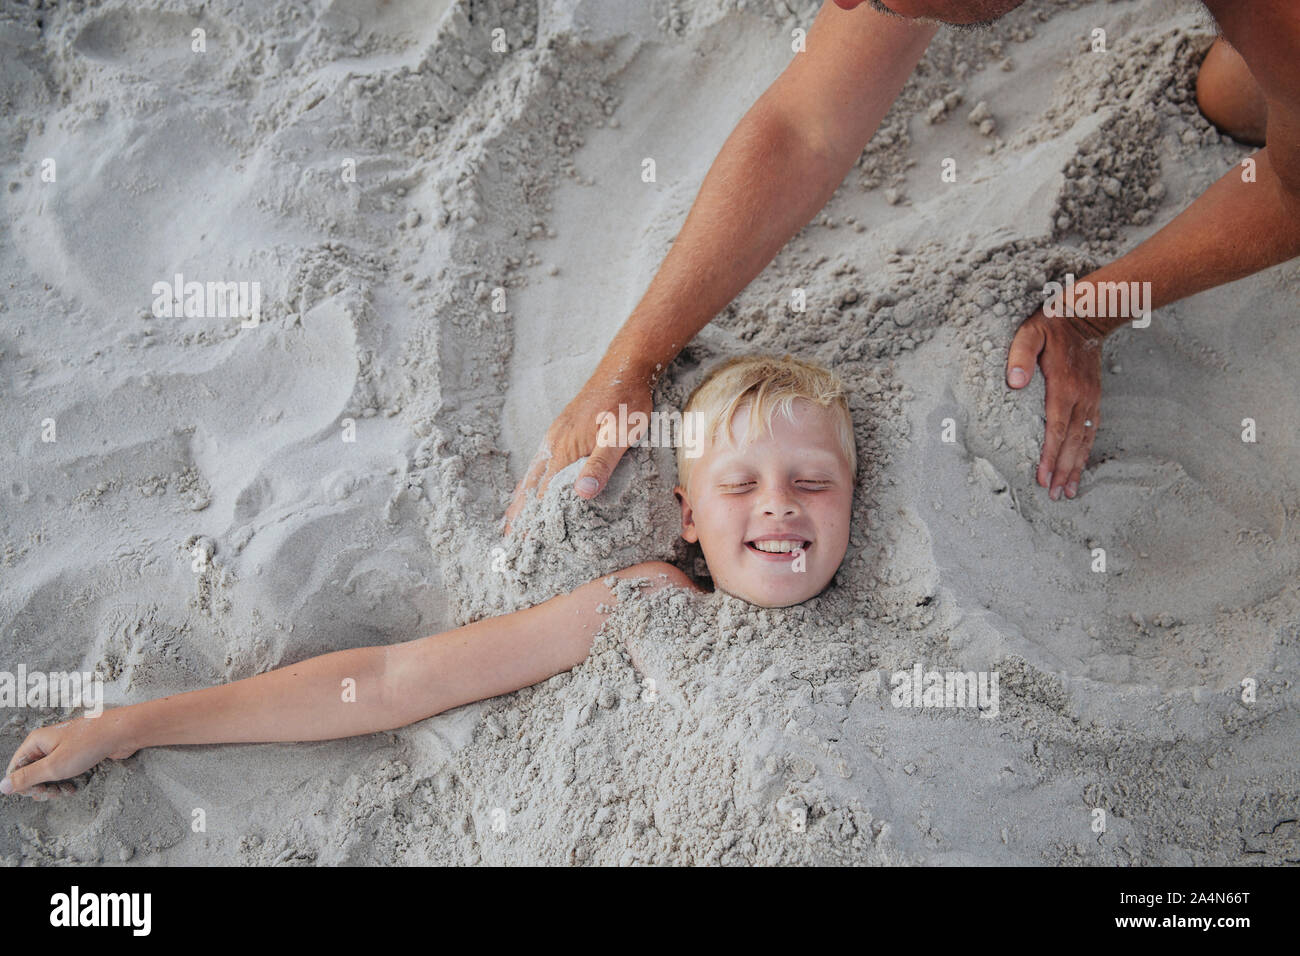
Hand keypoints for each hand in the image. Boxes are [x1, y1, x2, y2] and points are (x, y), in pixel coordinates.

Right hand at [2, 715, 136, 799]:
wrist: (122, 732)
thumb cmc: (89, 744)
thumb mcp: (54, 766)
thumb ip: (27, 777)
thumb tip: (2, 786)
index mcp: (35, 742)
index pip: (15, 768)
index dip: (23, 785)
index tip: (39, 792)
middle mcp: (47, 743)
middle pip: (32, 773)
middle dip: (42, 787)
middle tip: (56, 793)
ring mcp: (63, 747)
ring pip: (50, 774)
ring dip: (56, 787)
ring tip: (68, 791)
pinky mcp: (77, 753)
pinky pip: (65, 772)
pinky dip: (67, 782)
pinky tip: (75, 787)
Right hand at [503, 369, 653, 534]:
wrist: (626, 367)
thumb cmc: (626, 401)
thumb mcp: (619, 435)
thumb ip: (601, 463)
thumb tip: (581, 493)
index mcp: (564, 449)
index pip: (543, 493)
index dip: (534, 520)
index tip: (522, 544)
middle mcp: (554, 443)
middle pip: (530, 485)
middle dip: (520, 514)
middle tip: (508, 541)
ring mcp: (557, 435)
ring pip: (533, 473)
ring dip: (523, 498)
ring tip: (514, 521)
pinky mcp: (564, 430)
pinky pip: (542, 462)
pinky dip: (533, 481)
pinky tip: (536, 486)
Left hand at [1006, 308, 1103, 499]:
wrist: (1087, 315)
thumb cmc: (1051, 325)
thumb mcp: (1030, 333)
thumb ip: (1020, 355)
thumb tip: (1015, 382)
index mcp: (1063, 386)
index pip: (1056, 428)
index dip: (1049, 455)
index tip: (1042, 477)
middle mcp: (1080, 397)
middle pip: (1072, 441)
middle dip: (1062, 470)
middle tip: (1054, 495)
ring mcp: (1090, 399)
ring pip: (1084, 440)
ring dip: (1076, 467)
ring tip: (1069, 491)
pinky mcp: (1094, 398)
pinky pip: (1091, 430)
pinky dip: (1085, 452)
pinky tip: (1079, 468)